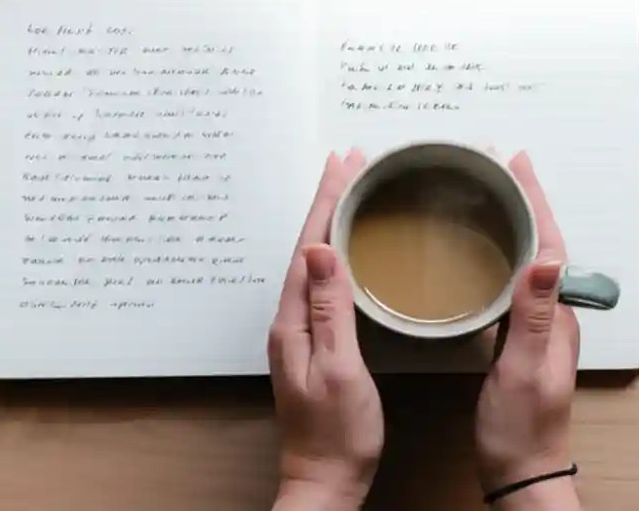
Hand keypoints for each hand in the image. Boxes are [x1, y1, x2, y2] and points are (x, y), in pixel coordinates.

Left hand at [269, 150, 382, 510]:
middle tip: (349, 160)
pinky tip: (346, 248)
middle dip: (328, 200)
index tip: (343, 163)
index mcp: (293, 321)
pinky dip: (334, 252)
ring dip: (330, 221)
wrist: (325, 480)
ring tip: (349, 188)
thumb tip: (321, 250)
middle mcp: (289, 320)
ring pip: (314, 261)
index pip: (309, 246)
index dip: (327, 201)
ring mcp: (299, 331)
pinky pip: (321, 282)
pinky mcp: (312, 341)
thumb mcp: (340, 369)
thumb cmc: (338, 434)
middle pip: (308, 246)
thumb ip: (331, 309)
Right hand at [475, 151, 581, 509]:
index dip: (534, 202)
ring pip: (529, 261)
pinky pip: (514, 283)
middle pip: (542, 245)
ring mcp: (537, 329)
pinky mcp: (520, 340)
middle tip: (502, 167)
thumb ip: (530, 317)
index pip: (550, 246)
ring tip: (495, 194)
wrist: (523, 473)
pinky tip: (485, 253)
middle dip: (526, 202)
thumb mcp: (522, 371)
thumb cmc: (521, 431)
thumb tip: (542, 259)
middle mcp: (552, 318)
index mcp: (556, 318)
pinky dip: (502, 255)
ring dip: (516, 223)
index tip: (517, 166)